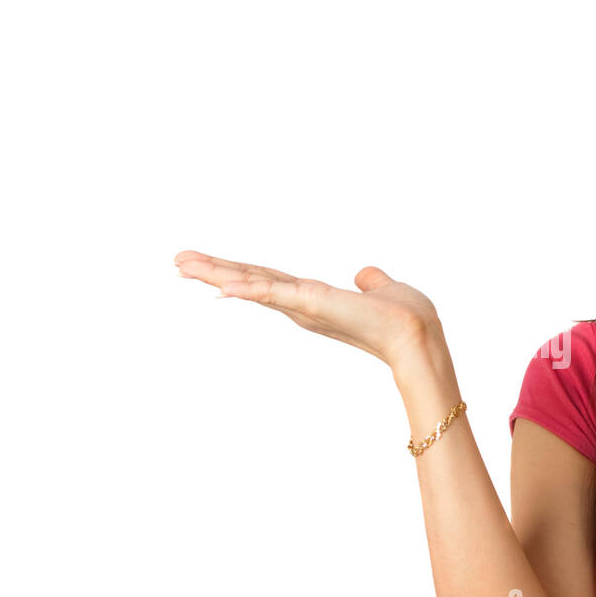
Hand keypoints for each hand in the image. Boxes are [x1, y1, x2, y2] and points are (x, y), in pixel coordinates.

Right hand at [174, 250, 442, 370]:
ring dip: (217, 274)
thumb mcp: (383, 290)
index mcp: (313, 299)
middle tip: (177, 261)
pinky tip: (222, 287)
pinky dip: (248, 290)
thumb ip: (369, 281)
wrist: (418, 336)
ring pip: (252, 285)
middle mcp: (302, 305)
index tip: (206, 266)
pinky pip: (273, 294)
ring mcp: (304, 306)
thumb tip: (364, 275)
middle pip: (249, 281)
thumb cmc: (406, 319)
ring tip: (183, 265)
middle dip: (213, 271)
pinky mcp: (313, 305)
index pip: (267, 281)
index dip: (237, 273)